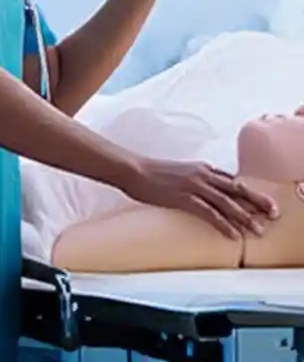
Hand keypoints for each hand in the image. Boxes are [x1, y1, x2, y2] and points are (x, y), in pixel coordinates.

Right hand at [123, 157, 278, 239]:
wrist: (131, 170)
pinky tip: (233, 234)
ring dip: (244, 217)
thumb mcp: (178, 173)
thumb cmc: (150, 173)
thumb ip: (194, 180)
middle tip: (273, 214)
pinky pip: (209, 213)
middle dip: (257, 202)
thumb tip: (202, 193)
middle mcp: (203, 175)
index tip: (263, 204)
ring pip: (227, 202)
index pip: (233, 181)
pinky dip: (224, 224)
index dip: (250, 193)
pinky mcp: (183, 197)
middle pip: (237, 189)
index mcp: (202, 168)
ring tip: (257, 231)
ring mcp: (194, 185)